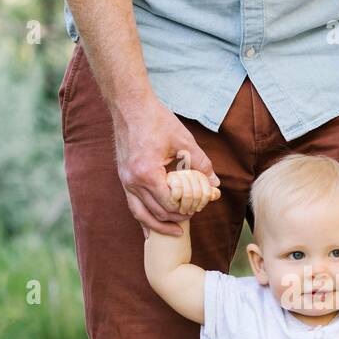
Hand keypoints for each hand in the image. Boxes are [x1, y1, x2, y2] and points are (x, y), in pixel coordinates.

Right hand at [112, 92, 219, 236]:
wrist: (130, 106)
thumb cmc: (156, 120)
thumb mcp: (184, 141)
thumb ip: (201, 164)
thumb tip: (215, 184)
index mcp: (147, 173)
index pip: (170, 203)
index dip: (187, 208)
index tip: (200, 206)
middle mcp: (132, 181)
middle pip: (157, 212)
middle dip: (177, 217)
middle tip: (193, 216)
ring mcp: (125, 181)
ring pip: (141, 214)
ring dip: (159, 225)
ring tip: (175, 232)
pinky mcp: (123, 178)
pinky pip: (133, 206)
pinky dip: (143, 219)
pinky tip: (151, 231)